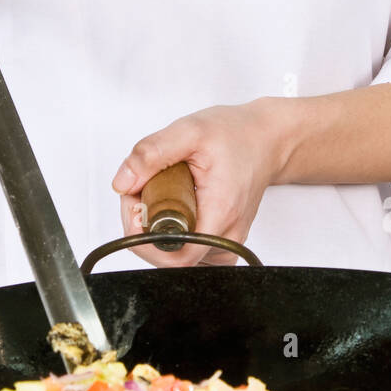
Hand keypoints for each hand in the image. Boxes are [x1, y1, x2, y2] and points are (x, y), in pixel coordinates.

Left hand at [110, 100, 284, 267]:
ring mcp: (228, 241)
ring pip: (179, 259)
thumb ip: (152, 153)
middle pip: (172, 259)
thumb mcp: (189, 131)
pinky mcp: (224, 240)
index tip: (136, 205)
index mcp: (220, 212)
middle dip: (143, 230)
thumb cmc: (236, 135)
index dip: (143, 238)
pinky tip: (167, 211)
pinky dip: (172, 237)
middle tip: (140, 194)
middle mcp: (228, 234)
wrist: (267, 139)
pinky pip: (191, 253)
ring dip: (155, 234)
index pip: (175, 254)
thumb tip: (123, 182)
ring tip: (155, 198)